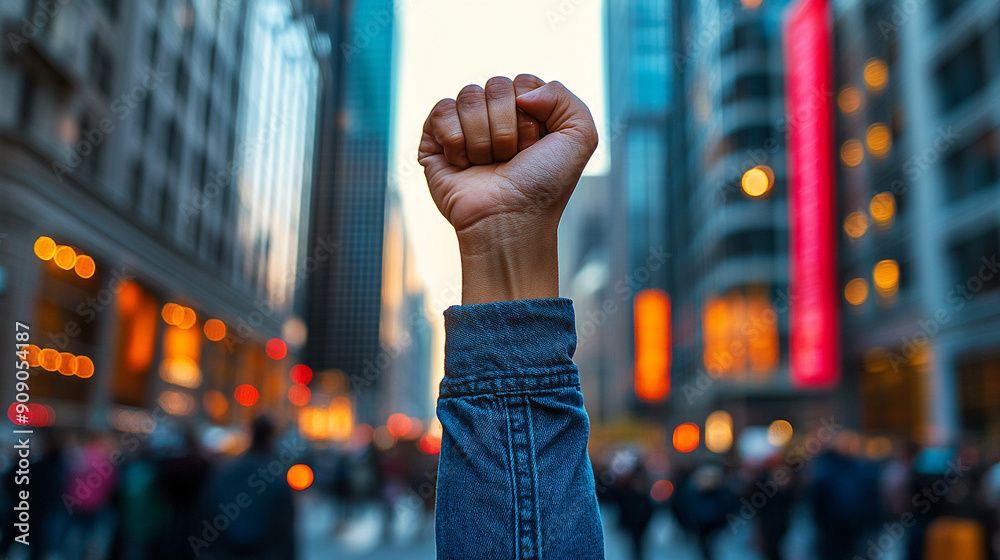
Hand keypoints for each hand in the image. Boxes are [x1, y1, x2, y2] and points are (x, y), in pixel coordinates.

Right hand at [418, 75, 597, 303]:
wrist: (510, 220)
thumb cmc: (544, 186)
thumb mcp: (580, 137)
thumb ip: (565, 96)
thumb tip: (521, 93)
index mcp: (528, 111)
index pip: (524, 82)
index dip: (531, 114)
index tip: (535, 147)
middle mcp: (496, 116)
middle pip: (496, 86)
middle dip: (507, 127)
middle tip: (511, 159)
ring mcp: (465, 126)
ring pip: (468, 96)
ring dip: (483, 138)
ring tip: (488, 165)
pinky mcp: (435, 139)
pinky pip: (441, 110)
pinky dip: (456, 140)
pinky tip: (463, 164)